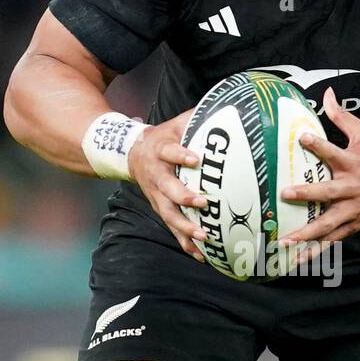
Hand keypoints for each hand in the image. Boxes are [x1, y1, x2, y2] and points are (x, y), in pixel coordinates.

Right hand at [128, 110, 207, 260]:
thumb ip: (197, 117)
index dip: (180, 155)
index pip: (169, 151)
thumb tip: (229, 105)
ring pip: (168, 214)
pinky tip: (200, 255)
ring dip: (185, 227)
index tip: (195, 158)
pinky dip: (184, 242)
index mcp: (161, 151)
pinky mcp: (159, 209)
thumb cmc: (163, 137)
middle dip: (184, 197)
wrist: (130, 153)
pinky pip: (171, 228)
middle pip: (167, 188)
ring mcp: (156, 196)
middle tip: (204, 202)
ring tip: (204, 236)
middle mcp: (156, 176)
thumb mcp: (175, 123)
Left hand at [279, 87, 359, 248]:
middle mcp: (352, 189)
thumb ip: (342, 118)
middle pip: (328, 193)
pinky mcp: (355, 225)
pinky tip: (299, 260)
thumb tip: (327, 94)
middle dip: (307, 193)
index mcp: (354, 165)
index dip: (318, 144)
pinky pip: (333, 240)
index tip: (302, 137)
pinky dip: (316, 251)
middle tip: (286, 193)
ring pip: (328, 224)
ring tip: (285, 241)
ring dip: (306, 234)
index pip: (334, 152)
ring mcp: (353, 210)